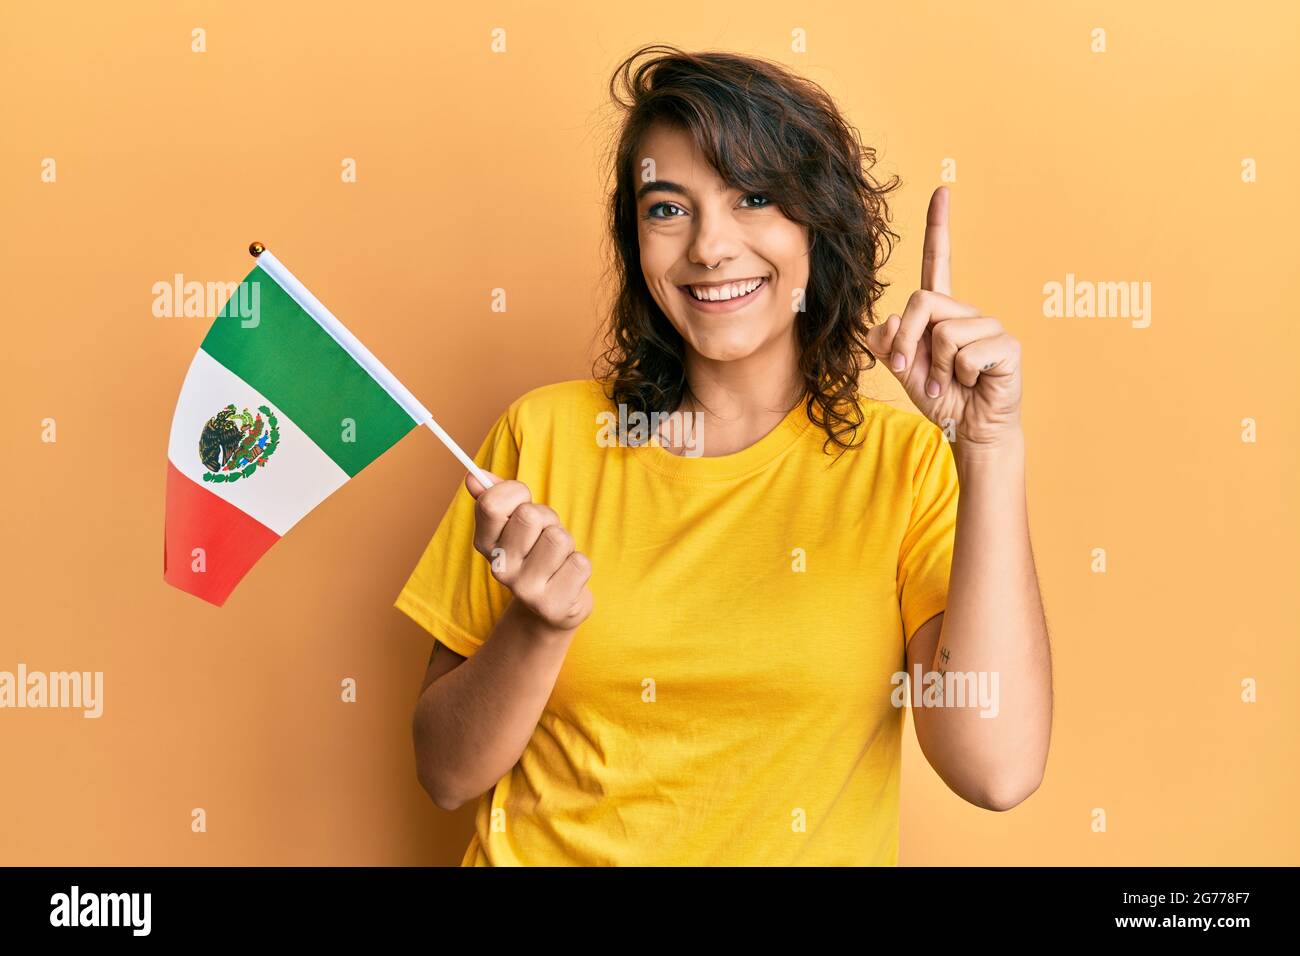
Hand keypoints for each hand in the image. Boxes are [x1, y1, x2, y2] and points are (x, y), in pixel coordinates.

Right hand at [465, 470, 593, 632]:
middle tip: (545, 533)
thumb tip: (474, 476)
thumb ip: (495, 497)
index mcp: (485, 544)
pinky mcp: (553, 605)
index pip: (492, 504)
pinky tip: (567, 576)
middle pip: (529, 516)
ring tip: (558, 556)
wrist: (552, 608)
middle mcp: (500, 568)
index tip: (522, 501)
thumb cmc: (536, 553)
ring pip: (558, 539)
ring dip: (566, 542)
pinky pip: (579, 564)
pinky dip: (579, 565)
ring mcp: (525, 590)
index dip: (515, 492)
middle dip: (547, 517)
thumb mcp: (514, 524)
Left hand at [866, 187, 1022, 447]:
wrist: (970, 430)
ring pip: (942, 333)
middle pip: (922, 303)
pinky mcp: (1006, 345)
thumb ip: (889, 345)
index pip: (940, 262)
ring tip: (950, 383)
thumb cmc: (942, 398)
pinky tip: (972, 384)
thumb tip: (884, 324)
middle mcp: (967, 312)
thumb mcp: (904, 370)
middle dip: (908, 342)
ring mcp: (989, 326)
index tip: (942, 190)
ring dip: (935, 368)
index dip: (939, 226)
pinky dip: (958, 377)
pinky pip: (964, 354)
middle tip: (914, 373)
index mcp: (942, 312)